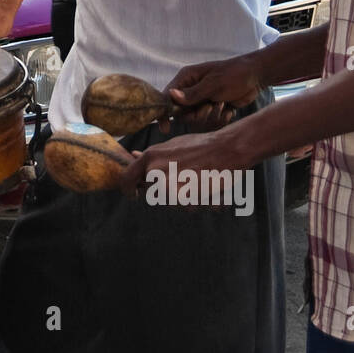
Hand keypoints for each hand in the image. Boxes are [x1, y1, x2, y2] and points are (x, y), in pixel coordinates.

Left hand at [116, 123, 254, 196]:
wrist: (227, 149)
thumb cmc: (201, 146)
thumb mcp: (172, 146)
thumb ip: (152, 156)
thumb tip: (133, 155)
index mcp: (150, 157)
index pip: (127, 179)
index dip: (128, 189)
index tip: (135, 194)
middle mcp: (154, 171)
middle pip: (152, 193)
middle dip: (165, 191)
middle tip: (185, 178)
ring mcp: (168, 185)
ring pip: (170, 201)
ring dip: (181, 196)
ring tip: (197, 179)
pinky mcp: (182, 197)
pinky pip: (184, 206)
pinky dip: (194, 201)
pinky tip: (204, 186)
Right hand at [160, 55, 262, 133]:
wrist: (256, 77)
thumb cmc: (234, 74)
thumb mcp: (214, 84)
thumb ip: (193, 93)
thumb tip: (171, 96)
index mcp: (187, 79)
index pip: (167, 97)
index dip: (165, 113)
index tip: (165, 128)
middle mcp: (191, 91)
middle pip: (182, 114)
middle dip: (197, 114)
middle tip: (210, 105)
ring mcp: (202, 101)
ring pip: (196, 120)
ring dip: (211, 116)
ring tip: (223, 104)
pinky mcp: (212, 109)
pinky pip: (209, 123)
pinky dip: (220, 119)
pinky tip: (229, 108)